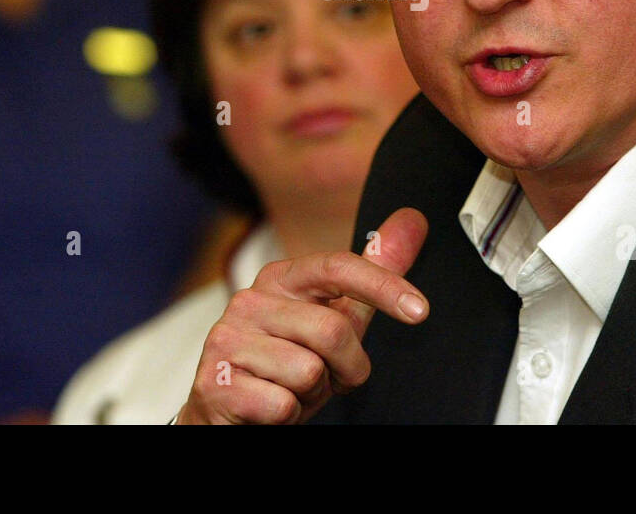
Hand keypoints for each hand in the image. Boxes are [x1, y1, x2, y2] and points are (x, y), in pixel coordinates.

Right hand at [175, 207, 428, 423]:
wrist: (230, 413)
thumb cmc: (287, 364)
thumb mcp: (336, 319)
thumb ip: (374, 275)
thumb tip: (414, 219)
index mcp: (280, 279)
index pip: (337, 267)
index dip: (383, 286)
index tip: (420, 311)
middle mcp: (248, 301)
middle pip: (333, 330)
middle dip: (346, 369)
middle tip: (325, 378)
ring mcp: (227, 340)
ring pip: (309, 371)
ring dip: (312, 395)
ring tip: (289, 390)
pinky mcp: (215, 383)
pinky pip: (282, 405)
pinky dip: (286, 416)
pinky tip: (268, 409)